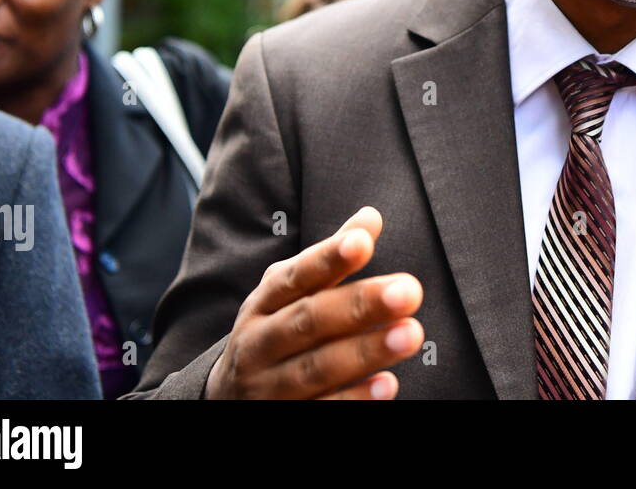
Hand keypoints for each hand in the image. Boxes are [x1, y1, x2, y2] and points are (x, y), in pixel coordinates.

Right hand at [204, 206, 423, 398]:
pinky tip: (387, 385)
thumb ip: (330, 258)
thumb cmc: (272, 334)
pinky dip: (353, 399)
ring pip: (316, 368)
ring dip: (365, 352)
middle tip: (409, 290)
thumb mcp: (289, 293)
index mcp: (264, 303)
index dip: (328, 259)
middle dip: (359, 305)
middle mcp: (261, 343)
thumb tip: (370, 218)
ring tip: (410, 333)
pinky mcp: (285, 417)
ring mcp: (269, 386)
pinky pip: (320, 409)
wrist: (225, 401)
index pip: (296, 277)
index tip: (363, 243)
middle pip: (309, 321)